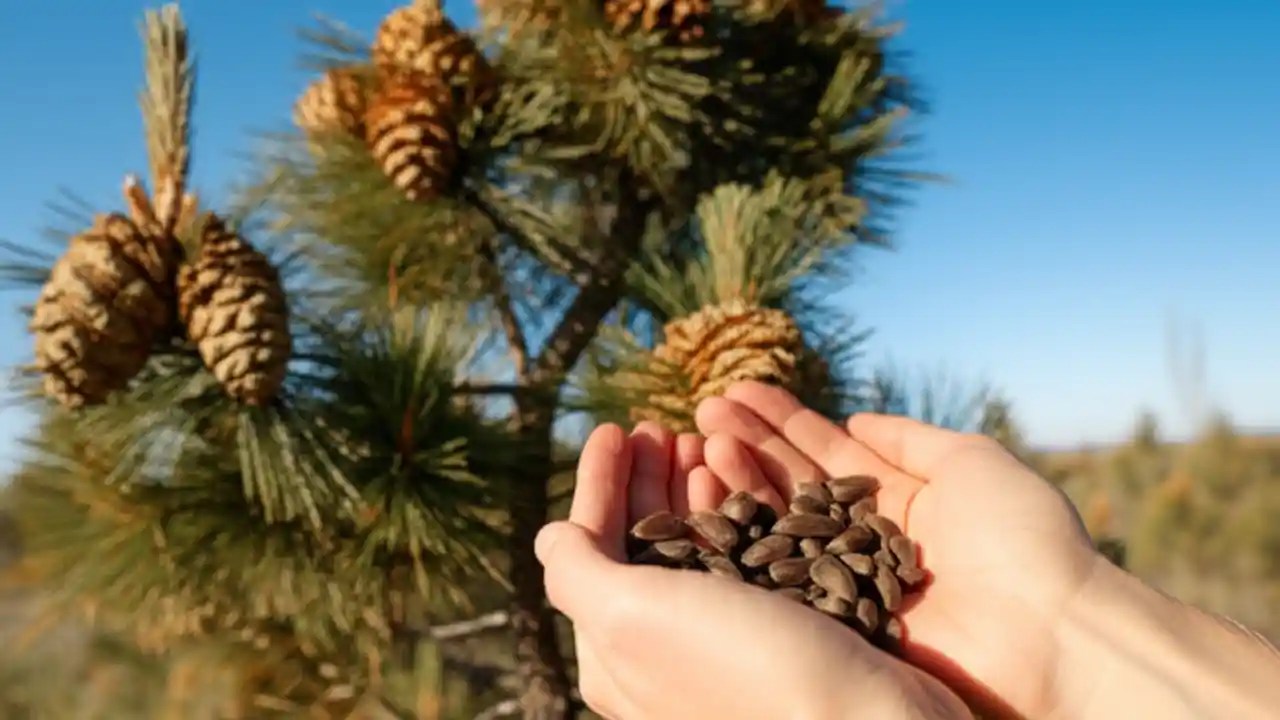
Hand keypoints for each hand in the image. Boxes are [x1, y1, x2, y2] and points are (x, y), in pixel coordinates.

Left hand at [537, 422, 971, 719]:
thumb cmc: (745, 668)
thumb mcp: (632, 617)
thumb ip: (577, 572)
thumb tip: (548, 537)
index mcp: (615, 655)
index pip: (589, 550)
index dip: (596, 483)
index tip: (612, 425)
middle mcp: (666, 652)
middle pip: (643, 545)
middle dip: (647, 478)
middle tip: (661, 425)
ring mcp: (726, 644)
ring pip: (697, 546)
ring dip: (693, 486)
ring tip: (704, 439)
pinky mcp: (782, 634)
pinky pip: (748, 556)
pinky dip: (741, 508)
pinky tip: (746, 480)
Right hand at [693, 382, 1101, 717]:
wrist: (1046, 632)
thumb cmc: (1022, 538)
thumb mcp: (972, 461)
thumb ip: (910, 440)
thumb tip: (856, 418)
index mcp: (902, 504)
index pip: (828, 454)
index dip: (784, 422)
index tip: (740, 391)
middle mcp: (866, 541)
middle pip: (794, 484)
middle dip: (749, 445)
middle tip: (702, 409)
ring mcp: (846, 583)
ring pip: (781, 524)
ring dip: (739, 479)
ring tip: (702, 438)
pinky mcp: (835, 625)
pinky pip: (782, 575)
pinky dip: (748, 533)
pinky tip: (714, 493)